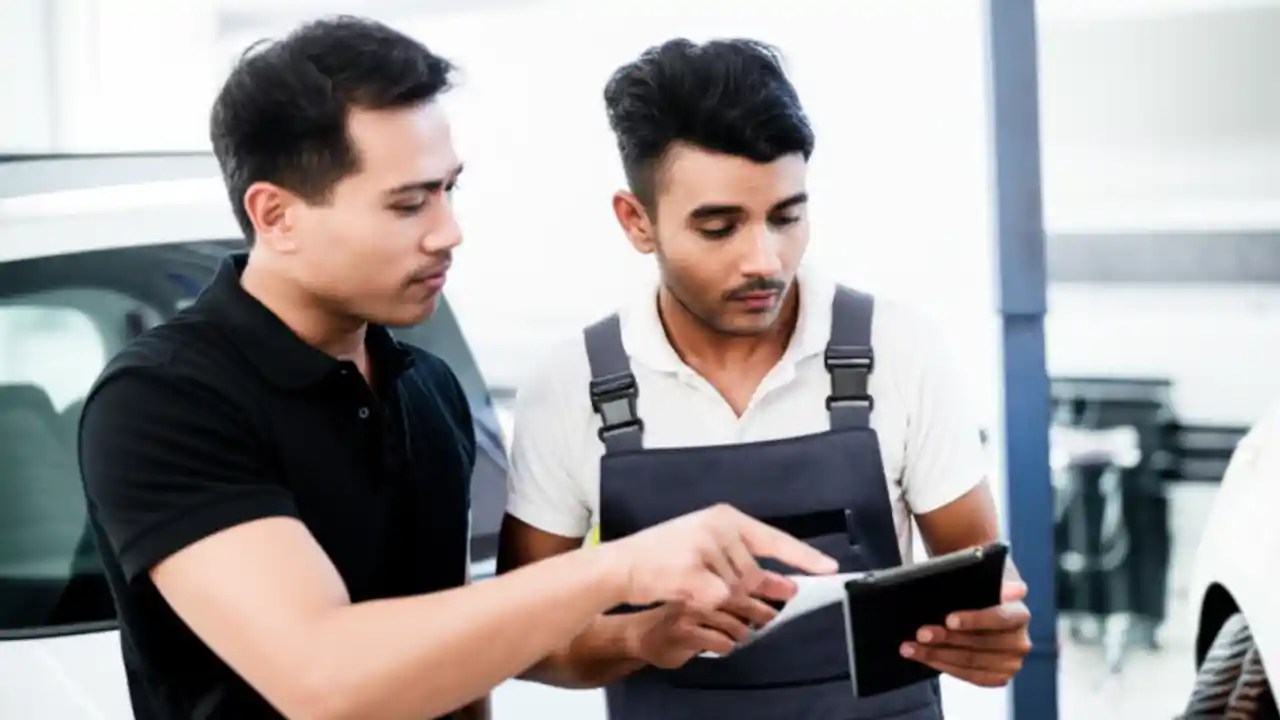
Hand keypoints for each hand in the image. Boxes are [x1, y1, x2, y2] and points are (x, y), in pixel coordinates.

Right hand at [604, 503, 838, 612]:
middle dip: (753, 596)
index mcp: (724, 517)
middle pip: (753, 576)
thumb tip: (784, 587)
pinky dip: (706, 606)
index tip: (828, 568)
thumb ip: (743, 565)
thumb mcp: (706, 549)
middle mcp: (717, 528)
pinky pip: (716, 601)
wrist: (622, 565)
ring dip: (725, 603)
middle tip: (751, 606)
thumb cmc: (662, 557)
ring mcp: (704, 549)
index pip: (773, 538)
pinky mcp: (692, 572)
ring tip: (703, 594)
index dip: (803, 556)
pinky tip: (688, 595)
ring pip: (735, 592)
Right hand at [628, 594, 780, 668]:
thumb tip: (767, 592)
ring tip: (743, 633)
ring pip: (732, 623)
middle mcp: (694, 590)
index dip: (761, 588)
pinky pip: (718, 641)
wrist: (640, 634)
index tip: (780, 592)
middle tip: (769, 616)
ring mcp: (688, 612)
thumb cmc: (674, 615)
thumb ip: (727, 593)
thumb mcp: (699, 596)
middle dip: (760, 610)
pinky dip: (726, 645)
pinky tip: (724, 644)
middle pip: (738, 600)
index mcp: (699, 576)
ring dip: (742, 631)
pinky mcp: (684, 634)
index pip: (737, 579)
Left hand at [900, 581, 1031, 686]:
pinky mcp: (996, 676)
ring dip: (935, 654)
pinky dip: (941, 665)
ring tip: (909, 646)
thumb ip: (992, 579)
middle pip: (978, 644)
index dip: (974, 620)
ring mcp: (1009, 662)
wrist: (978, 599)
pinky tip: (920, 656)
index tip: (949, 619)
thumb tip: (1018, 589)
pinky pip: (967, 675)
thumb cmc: (975, 585)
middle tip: (920, 633)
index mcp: (1020, 614)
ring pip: (968, 662)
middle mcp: (1020, 642)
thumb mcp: (981, 575)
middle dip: (946, 639)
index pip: (1001, 618)